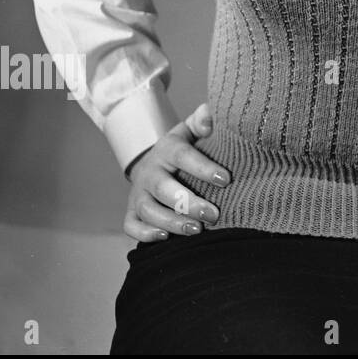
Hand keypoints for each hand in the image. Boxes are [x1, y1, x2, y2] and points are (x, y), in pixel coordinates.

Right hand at [124, 102, 228, 242]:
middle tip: (213, 214)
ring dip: (171, 222)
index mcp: (167, 149)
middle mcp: (150, 171)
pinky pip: (131, 225)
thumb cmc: (185, 147)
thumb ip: (203, 120)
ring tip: (197, 229)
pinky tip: (165, 238)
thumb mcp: (192, 129)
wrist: (155, 161)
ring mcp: (138, 193)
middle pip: (163, 188)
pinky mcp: (131, 211)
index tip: (226, 179)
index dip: (203, 168)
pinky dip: (145, 234)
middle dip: (188, 203)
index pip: (183, 156)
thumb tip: (209, 120)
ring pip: (147, 210)